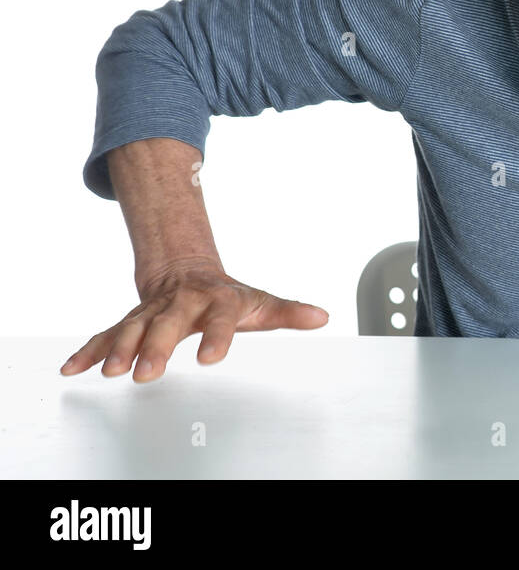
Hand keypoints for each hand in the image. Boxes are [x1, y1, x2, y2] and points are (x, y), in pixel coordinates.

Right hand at [60, 259, 328, 382]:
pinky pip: (105, 335)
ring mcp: (152, 311)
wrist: (187, 269)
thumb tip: (322, 316)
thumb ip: (288, 312)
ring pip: (132, 328)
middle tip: (146, 373)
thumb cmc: (227, 295)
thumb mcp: (260, 301)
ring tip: (111, 371)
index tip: (211, 359)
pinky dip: (89, 350)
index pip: (221, 319)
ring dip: (119, 349)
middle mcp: (180, 303)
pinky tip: (72, 367)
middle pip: (167, 324)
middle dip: (155, 347)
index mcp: (217, 299)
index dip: (218, 337)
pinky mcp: (129, 321)